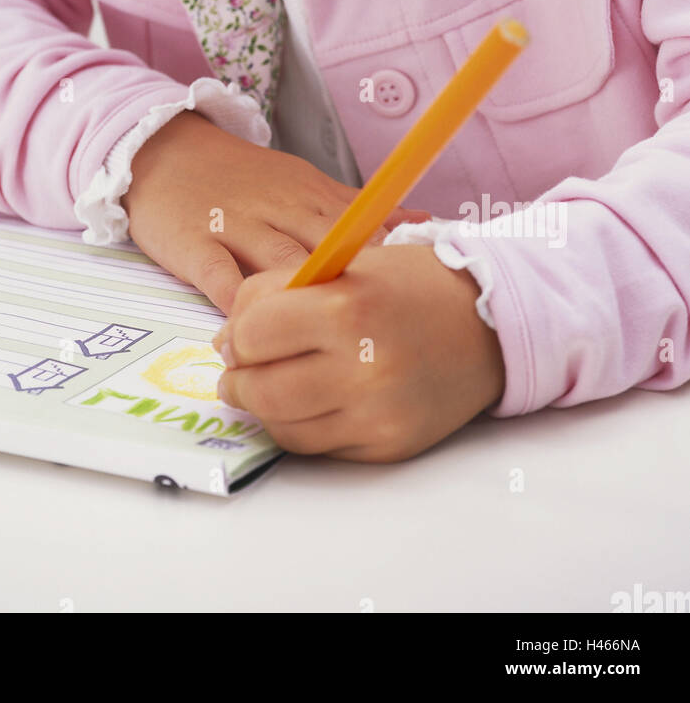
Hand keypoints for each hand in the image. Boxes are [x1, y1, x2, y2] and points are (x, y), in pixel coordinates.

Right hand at [122, 110, 431, 312]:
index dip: (392, 266)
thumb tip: (424, 222)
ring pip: (279, 267)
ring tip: (325, 350)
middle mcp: (280, 210)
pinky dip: (239, 305)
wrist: (165, 151)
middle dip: (356, 294)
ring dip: (302, 308)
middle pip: (328, 254)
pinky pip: (220, 275)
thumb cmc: (240, 178)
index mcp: (310, 196)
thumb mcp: (302, 181)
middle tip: (382, 338)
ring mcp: (237, 226)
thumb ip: (356, 208)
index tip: (421, 302)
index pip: (362, 230)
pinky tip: (256, 336)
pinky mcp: (195, 244)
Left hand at [212, 242, 505, 460]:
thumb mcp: (340, 265)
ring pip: (283, 426)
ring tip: (264, 386)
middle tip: (237, 369)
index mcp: (348, 307)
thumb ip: (275, 291)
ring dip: (262, 408)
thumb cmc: (408, 284)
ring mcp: (378, 414)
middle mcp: (364, 366)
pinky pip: (319, 448)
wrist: (486, 323)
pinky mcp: (389, 446)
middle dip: (237, 379)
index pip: (253, 335)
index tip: (238, 333)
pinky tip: (306, 402)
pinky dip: (300, 427)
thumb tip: (226, 339)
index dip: (236, 334)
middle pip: (261, 390)